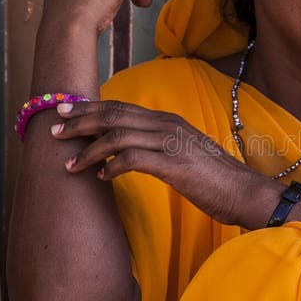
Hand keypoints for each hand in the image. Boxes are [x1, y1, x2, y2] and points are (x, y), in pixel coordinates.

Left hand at [50, 99, 264, 225]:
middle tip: (54, 129)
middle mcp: (168, 125)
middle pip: (114, 115)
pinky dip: (112, 167)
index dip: (90, 108)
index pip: (121, 107)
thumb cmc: (215, 179)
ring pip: (118, 136)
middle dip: (80, 121)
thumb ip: (158, 147)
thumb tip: (128, 152)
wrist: (246, 193)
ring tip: (70, 164)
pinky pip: (133, 160)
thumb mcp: (184, 154)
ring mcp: (172, 143)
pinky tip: (101, 178)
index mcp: (168, 120)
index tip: (65, 111)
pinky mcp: (175, 165)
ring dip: (89, 150)